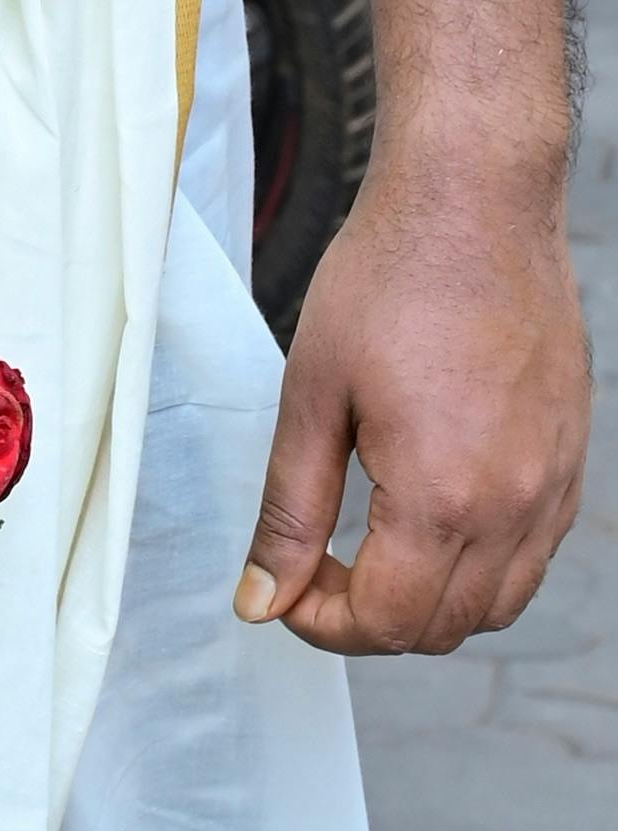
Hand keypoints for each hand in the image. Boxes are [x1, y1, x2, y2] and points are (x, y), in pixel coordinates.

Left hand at [238, 153, 587, 653]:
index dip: (323, 625)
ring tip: (368, 547)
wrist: (475, 202)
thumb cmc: (390, 276)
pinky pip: (531, 557)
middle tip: (315, 567)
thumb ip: (289, 508)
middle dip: (369, 620)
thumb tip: (261, 598)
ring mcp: (552, 489)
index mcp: (443, 496)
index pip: (385, 623)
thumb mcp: (312, 391)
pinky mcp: (569, 463)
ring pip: (495, 605)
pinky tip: (430, 517)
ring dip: (428, 602)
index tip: (286, 590)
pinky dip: (480, 568)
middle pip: (442, 628)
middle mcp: (513, 508)